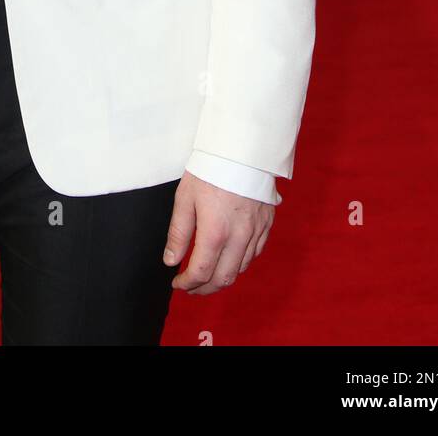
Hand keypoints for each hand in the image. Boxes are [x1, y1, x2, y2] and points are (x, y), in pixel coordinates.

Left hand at [164, 171, 273, 294]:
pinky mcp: (266, 223)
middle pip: (223, 278)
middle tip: (191, 287)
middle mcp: (238, 237)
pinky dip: (240, 263)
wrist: (241, 148)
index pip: (201, 272)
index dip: (187, 283)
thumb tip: (171, 260)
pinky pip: (255, 253)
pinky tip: (229, 258)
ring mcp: (255, 231)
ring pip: (241, 269)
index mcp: (215, 232)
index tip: (177, 283)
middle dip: (204, 288)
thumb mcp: (185, 198)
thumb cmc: (210, 169)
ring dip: (222, 278)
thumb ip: (178, 233)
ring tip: (207, 275)